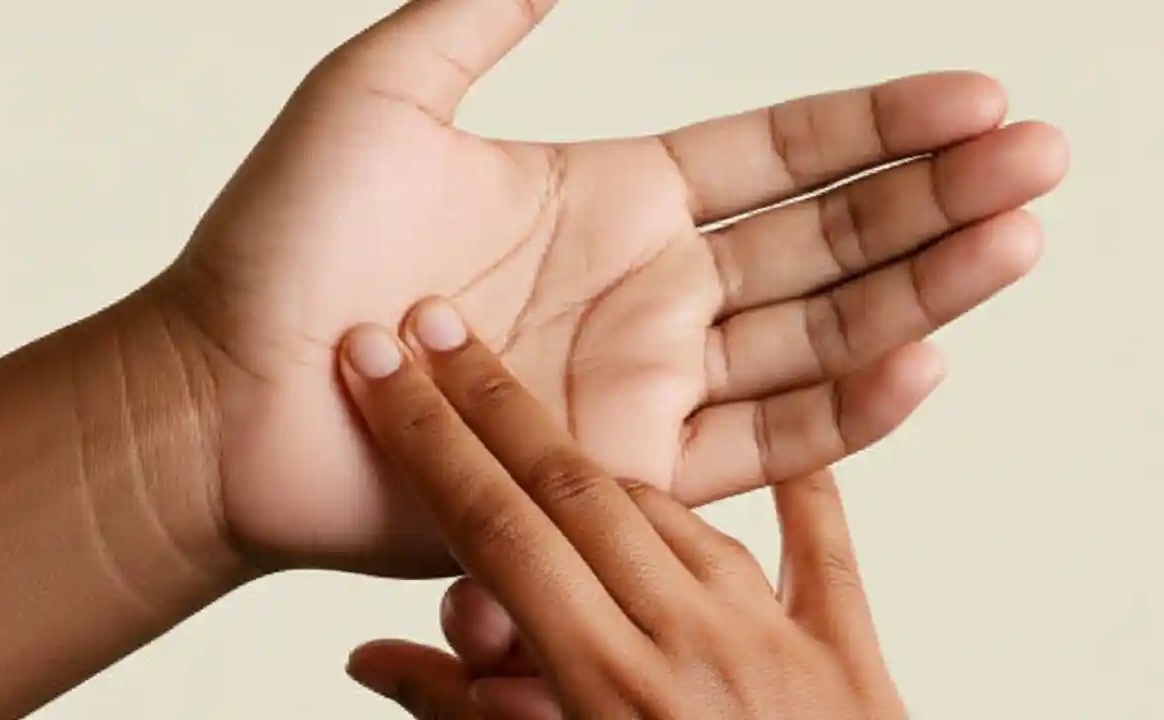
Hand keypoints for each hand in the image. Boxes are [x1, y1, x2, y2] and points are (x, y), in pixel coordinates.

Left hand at [153, 0, 1067, 574]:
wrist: (225, 394)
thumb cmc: (284, 249)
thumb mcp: (383, 92)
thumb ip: (478, 12)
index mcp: (613, 196)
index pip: (778, 153)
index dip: (877, 125)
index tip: (974, 95)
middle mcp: (646, 289)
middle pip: (824, 241)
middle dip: (937, 199)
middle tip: (1039, 160)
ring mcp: (642, 383)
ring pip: (816, 336)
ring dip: (924, 291)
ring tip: (1020, 237)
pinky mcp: (623, 472)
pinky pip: (759, 443)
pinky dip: (847, 409)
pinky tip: (923, 356)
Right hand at [340, 301, 904, 718]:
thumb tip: (372, 659)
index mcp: (610, 693)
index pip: (496, 536)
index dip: (429, 444)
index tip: (378, 364)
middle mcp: (696, 647)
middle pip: (577, 489)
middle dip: (494, 403)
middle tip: (435, 326)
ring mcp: (783, 645)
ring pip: (675, 510)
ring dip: (601, 460)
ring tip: (540, 425)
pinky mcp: (856, 663)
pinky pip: (825, 549)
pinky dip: (805, 486)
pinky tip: (791, 437)